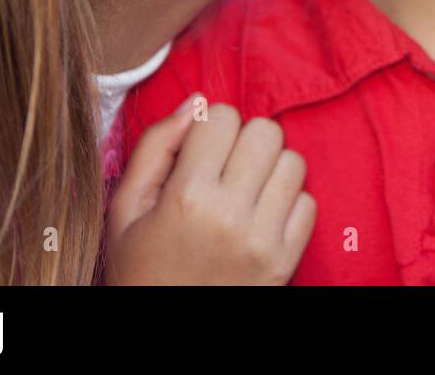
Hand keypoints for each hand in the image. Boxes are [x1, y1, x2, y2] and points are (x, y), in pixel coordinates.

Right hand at [105, 97, 315, 284]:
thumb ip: (154, 147)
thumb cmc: (140, 267)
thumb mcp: (125, 208)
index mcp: (187, 197)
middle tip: (224, 167)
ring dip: (270, 168)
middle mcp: (231, 216)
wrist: (162, 332)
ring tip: (243, 190)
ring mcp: (264, 240)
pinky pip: (308, 202)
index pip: (223, 116)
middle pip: (266, 131)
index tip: (199, 152)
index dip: (210, 127)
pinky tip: (260, 216)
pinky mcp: (286, 260)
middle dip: (244, 140)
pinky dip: (288, 202)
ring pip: (293, 162)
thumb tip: (197, 102)